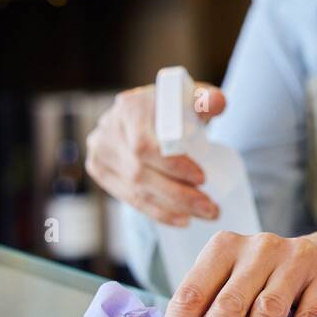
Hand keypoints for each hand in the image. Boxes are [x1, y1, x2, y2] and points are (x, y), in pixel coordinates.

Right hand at [85, 82, 226, 225]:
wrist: (150, 114)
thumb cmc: (177, 107)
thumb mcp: (194, 98)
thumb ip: (208, 99)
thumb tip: (217, 103)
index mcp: (130, 106)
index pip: (145, 146)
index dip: (172, 166)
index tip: (202, 179)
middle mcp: (108, 128)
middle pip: (140, 173)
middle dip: (178, 195)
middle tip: (211, 207)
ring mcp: (100, 150)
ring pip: (135, 190)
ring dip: (172, 208)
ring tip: (204, 214)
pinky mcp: (99, 169)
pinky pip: (129, 198)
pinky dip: (157, 212)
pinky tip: (182, 219)